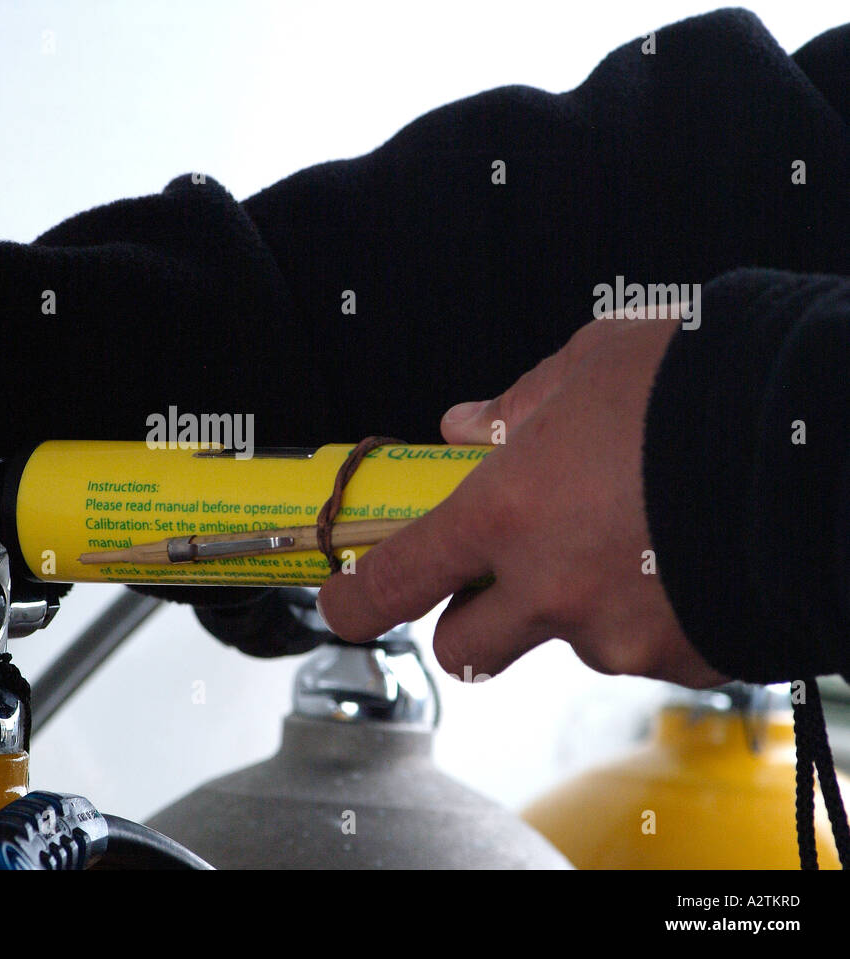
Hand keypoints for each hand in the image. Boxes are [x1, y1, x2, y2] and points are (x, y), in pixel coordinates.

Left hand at [316, 313, 729, 687]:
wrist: (822, 437)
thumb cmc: (703, 382)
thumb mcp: (592, 364)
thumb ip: (516, 408)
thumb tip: (463, 430)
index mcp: (507, 514)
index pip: (396, 582)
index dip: (356, 603)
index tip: (344, 605)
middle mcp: (552, 591)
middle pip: (467, 648)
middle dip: (472, 618)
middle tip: (508, 572)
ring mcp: (622, 636)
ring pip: (568, 644)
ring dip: (579, 606)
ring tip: (639, 536)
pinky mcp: (687, 660)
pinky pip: (647, 648)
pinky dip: (652, 615)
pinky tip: (688, 558)